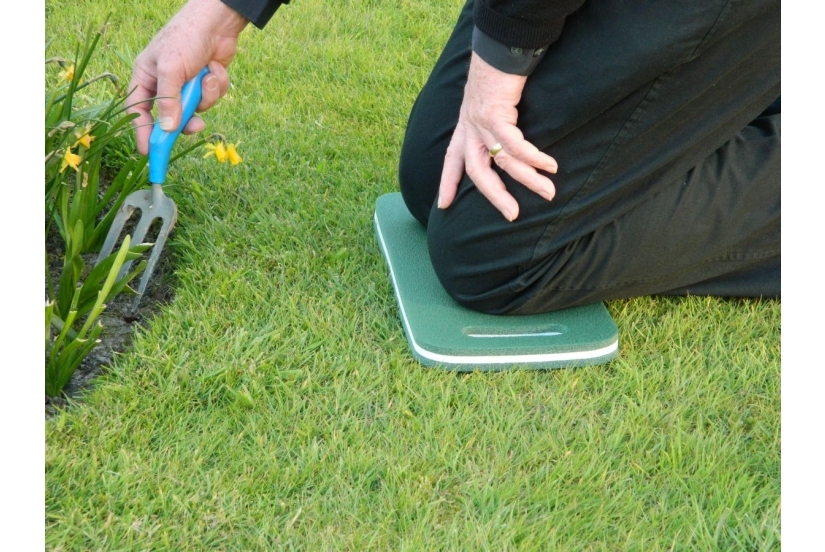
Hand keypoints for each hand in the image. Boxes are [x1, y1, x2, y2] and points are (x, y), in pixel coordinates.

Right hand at [126, 0, 249, 153]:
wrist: (217, 23)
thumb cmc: (186, 38)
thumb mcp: (171, 69)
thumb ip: (169, 101)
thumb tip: (167, 129)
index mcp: (146, 78)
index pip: (139, 111)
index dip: (143, 132)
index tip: (149, 151)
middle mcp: (164, 85)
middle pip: (170, 117)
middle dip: (186, 118)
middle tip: (196, 126)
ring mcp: (185, 87)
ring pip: (195, 109)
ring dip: (205, 96)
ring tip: (207, 75)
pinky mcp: (204, 86)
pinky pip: (210, 99)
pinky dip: (216, 86)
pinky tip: (215, 68)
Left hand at [438, 52, 557, 220]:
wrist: (498, 49)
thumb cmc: (497, 75)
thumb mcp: (487, 104)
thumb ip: (491, 124)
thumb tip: (505, 143)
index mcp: (464, 127)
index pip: (452, 160)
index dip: (447, 182)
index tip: (442, 204)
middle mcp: (469, 128)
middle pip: (476, 170)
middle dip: (494, 195)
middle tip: (512, 214)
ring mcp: (481, 122)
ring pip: (503, 161)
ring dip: (528, 178)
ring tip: (548, 192)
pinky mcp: (496, 114)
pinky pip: (515, 144)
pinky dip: (533, 157)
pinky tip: (549, 165)